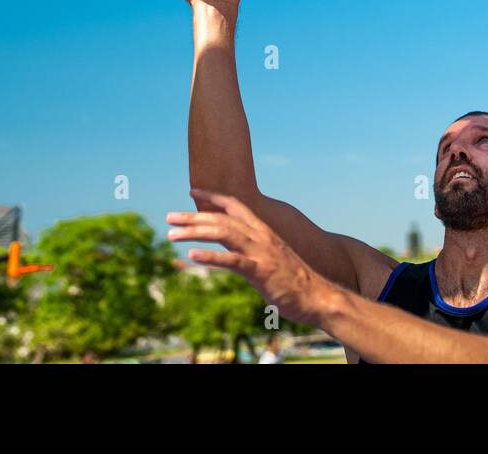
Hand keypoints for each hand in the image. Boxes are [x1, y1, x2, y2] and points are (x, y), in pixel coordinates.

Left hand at [166, 190, 332, 327]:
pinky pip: (233, 261)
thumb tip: (237, 251)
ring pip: (224, 233)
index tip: (192, 191)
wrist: (318, 296)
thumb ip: (253, 251)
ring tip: (171, 235)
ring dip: (195, 232)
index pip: (235, 206)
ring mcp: (261, 253)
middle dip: (193, 217)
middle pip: (222, 219)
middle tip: (169, 217)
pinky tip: (192, 256)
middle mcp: (261, 236)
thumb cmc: (294, 281)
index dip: (213, 197)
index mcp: (263, 231)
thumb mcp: (271, 259)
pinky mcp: (261, 271)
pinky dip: (211, 257)